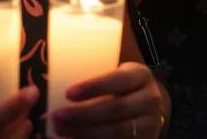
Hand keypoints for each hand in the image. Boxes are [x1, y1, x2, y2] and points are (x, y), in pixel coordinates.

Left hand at [49, 62, 165, 138]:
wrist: (147, 107)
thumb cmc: (122, 88)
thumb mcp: (117, 75)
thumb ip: (97, 77)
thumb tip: (56, 80)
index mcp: (141, 75)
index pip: (119, 79)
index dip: (94, 87)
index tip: (68, 93)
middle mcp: (150, 99)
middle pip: (116, 109)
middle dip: (83, 114)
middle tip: (57, 116)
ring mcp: (150, 123)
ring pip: (117, 131)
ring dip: (85, 132)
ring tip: (61, 130)